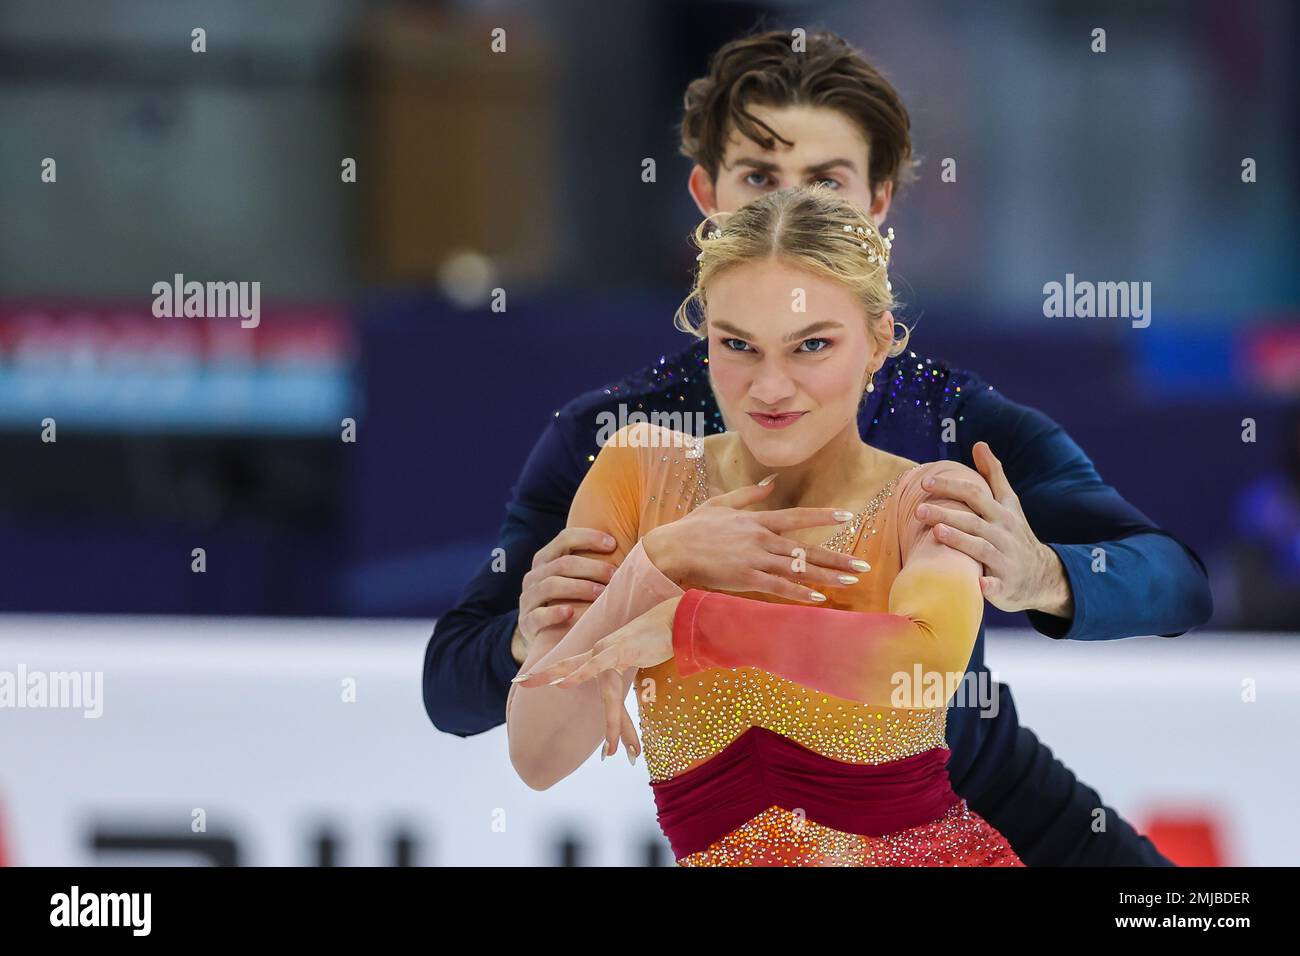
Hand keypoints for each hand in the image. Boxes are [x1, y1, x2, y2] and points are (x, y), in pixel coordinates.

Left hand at [511, 597, 679, 763]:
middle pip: (568, 666)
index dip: (549, 671)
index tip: (525, 678)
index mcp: (603, 653)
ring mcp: (611, 650)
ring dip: (605, 720)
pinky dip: (578, 674)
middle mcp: (602, 650)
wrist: (679, 618)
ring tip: (584, 731)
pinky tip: (562, 684)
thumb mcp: (637, 652)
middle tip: (517, 682)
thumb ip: (624, 665)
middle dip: (542, 676)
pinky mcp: (622, 649)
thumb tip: (618, 676)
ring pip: (594, 683)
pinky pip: (597, 665)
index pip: (572, 664)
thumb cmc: (661, 635)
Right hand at [513, 527, 617, 663]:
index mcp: (545, 559)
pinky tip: (569, 612)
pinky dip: (553, 612)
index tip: (613, 544)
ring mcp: (527, 598)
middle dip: (591, 568)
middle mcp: (533, 575)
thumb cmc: (566, 601)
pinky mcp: (526, 622)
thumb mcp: (572, 580)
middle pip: (561, 564)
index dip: (589, 538)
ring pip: (550, 586)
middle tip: (615, 575)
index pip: (564, 538)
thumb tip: (632, 551)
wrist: (540, 633)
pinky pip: (538, 615)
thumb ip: (589, 565)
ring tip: (601, 594)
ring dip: (579, 588)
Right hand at [642, 477, 869, 602]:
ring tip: (850, 581)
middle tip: (862, 565)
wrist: (671, 549)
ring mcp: (754, 559)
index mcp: (756, 520)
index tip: (848, 515)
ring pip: (798, 568)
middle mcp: (761, 538)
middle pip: (806, 548)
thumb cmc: (694, 526)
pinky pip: (778, 586)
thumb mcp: (722, 503)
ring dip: (826, 576)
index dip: (823, 516)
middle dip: (837, 556)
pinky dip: (799, 592)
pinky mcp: (745, 578)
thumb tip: (771, 481)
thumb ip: (750, 494)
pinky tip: (818, 599)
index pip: (797, 516)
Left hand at [913, 442, 1073, 616]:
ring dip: (960, 541)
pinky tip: (975, 582)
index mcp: (1001, 514)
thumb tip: (979, 444)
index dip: (951, 487)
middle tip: (918, 510)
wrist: (1042, 575)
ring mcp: (1005, 560)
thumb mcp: (1009, 504)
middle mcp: (1003, 534)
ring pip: (981, 549)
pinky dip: (987, 584)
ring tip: (937, 532)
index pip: (975, 495)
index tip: (925, 482)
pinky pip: (996, 585)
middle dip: (947, 513)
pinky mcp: (1005, 585)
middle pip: (973, 521)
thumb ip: (993, 474)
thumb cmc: (1016, 534)